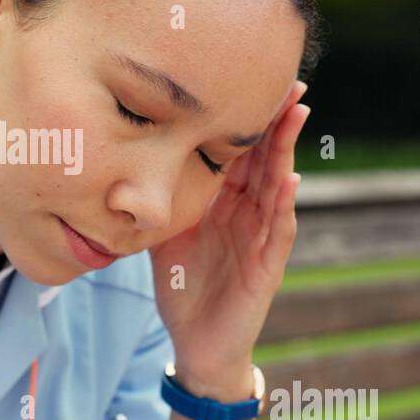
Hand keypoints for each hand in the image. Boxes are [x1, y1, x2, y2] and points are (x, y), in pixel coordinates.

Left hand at [149, 80, 309, 394]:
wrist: (195, 343)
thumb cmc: (182, 287)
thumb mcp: (162, 236)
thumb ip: (155, 202)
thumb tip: (121, 166)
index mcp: (223, 201)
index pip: (237, 150)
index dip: (244, 117)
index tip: (247, 77)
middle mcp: (247, 212)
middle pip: (265, 157)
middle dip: (276, 119)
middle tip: (289, 80)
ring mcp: (262, 237)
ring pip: (278, 184)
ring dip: (287, 150)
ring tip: (297, 114)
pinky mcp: (268, 266)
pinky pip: (279, 229)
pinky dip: (284, 204)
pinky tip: (290, 179)